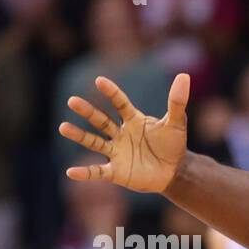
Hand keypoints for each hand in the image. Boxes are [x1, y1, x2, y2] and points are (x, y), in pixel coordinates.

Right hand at [59, 73, 189, 191]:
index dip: (111, 93)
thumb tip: (184, 76)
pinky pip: (97, 171)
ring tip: (63, 127)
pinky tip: (71, 172)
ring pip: (94, 142)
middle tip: (72, 101)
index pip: (120, 103)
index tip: (100, 81)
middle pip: (101, 121)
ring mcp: (116, 152)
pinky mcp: (116, 171)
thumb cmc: (174, 145)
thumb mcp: (177, 123)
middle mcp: (120, 134)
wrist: (175, 172)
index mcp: (133, 120)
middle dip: (87, 112)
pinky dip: (85, 173)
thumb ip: (177, 101)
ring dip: (79, 135)